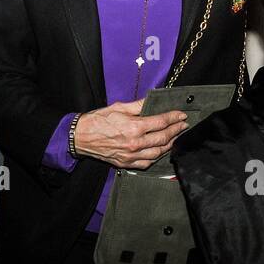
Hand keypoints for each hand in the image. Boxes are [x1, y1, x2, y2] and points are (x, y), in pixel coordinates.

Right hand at [73, 98, 190, 169]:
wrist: (80, 137)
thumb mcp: (118, 107)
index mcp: (134, 127)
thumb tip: (151, 100)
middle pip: (163, 138)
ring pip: (158, 153)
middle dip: (176, 131)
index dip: (173, 118)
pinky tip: (161, 151)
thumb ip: (138, 105)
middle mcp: (135, 143)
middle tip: (183, 126)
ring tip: (176, 138)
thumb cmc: (97, 120)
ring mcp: (131, 156)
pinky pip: (147, 164)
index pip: (160, 122)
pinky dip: (157, 158)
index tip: (181, 115)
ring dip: (170, 145)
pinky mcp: (126, 164)